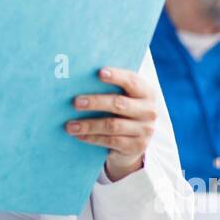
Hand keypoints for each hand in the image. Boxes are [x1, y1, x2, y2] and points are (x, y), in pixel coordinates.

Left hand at [66, 66, 156, 181]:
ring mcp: (145, 130)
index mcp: (146, 93)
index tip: (99, 72)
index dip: (116, 76)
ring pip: (112, 125)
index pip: (132, 81)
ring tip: (70, 125)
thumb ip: (110, 88)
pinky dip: (92, 138)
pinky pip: (110, 141)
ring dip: (88, 125)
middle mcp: (149, 111)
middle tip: (75, 102)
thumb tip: (81, 79)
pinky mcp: (136, 147)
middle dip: (95, 102)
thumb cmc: (122, 112)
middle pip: (119, 104)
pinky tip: (79, 135)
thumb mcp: (123, 98)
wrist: (134, 142)